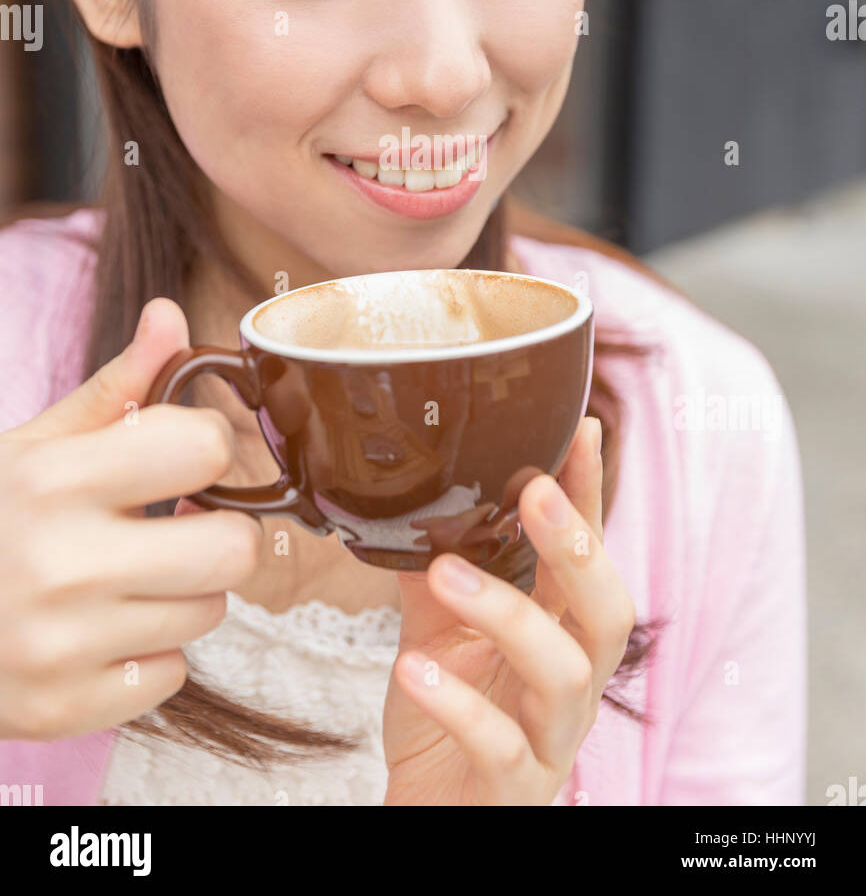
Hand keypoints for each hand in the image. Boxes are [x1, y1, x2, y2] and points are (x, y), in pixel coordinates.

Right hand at [0, 298, 261, 740]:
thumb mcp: (35, 446)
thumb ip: (117, 388)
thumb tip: (172, 316)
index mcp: (55, 479)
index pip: (204, 448)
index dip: (205, 450)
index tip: (179, 461)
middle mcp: (60, 563)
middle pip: (232, 550)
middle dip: (215, 535)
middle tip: (173, 530)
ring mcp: (62, 644)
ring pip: (208, 613)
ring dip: (181, 596)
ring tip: (122, 581)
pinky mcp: (64, 708)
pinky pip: (171, 675)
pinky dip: (148, 656)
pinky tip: (99, 634)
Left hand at [382, 416, 634, 804]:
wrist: (429, 815)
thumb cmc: (443, 722)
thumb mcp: (434, 633)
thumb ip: (433, 569)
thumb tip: (407, 494)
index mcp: (559, 634)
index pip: (586, 555)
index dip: (589, 494)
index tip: (580, 430)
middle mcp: (572, 683)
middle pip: (607, 611)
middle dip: (578, 547)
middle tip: (535, 489)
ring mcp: (551, 737)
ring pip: (563, 672)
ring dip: (508, 614)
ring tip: (447, 573)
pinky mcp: (515, 788)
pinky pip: (500, 745)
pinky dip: (457, 703)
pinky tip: (411, 670)